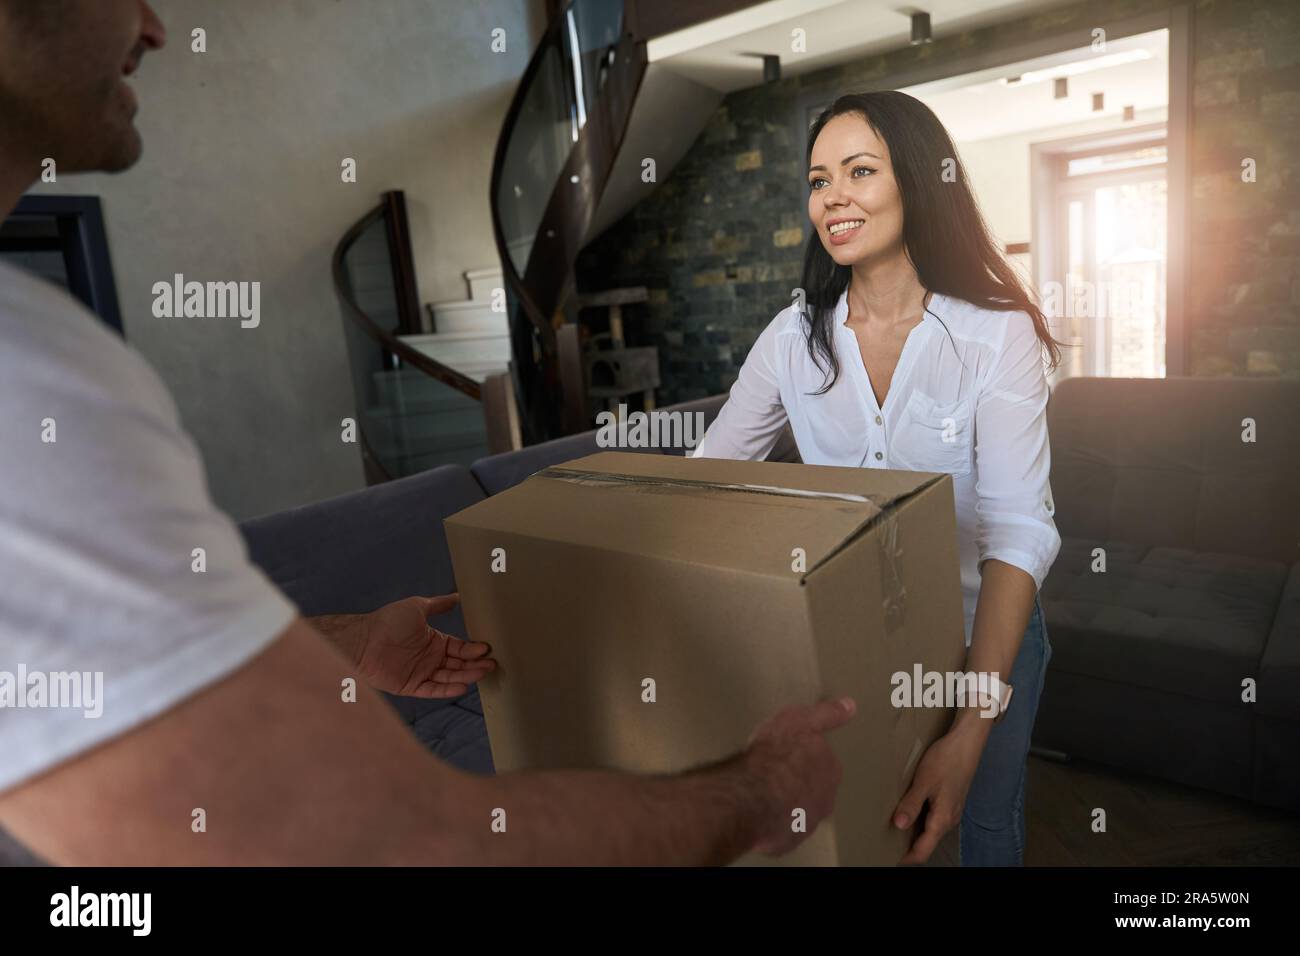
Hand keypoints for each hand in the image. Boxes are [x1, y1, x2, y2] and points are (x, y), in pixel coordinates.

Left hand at [344, 594, 495, 698]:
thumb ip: (439, 604)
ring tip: (484, 672)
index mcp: (434, 642)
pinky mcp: (411, 686)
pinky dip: (447, 689)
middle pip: (459, 664)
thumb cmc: (388, 621)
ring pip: (450, 677)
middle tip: (493, 663)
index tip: (488, 647)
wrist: (363, 639)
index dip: (473, 649)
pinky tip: (463, 686)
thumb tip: (458, 595)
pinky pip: (433, 690)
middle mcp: (430, 659)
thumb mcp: (417, 607)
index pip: (460, 648)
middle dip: (476, 664)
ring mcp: (421, 673)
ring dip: (467, 675)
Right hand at [742, 697, 855, 855]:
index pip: (824, 764)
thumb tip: (850, 706)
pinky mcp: (786, 839)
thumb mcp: (801, 720)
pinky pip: (782, 829)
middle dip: (800, 784)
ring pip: (800, 811)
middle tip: (776, 773)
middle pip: (815, 790)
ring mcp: (807, 823)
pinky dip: (774, 821)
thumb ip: (827, 714)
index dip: (806, 758)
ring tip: (765, 792)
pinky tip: (760, 810)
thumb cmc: (776, 755)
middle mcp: (824, 800)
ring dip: (788, 803)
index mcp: (830, 771)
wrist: (753, 793)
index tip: (791, 754)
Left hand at [892, 727, 983, 863]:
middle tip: (886, 846)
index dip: (906, 859)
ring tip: (893, 832)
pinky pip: (934, 821)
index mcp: (942, 820)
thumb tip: (898, 825)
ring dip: (914, 835)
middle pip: (927, 844)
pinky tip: (909, 813)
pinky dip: (921, 823)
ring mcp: (951, 812)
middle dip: (908, 849)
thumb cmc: (945, 761)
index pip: (923, 851)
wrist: (965, 744)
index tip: (889, 859)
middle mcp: (948, 820)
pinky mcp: (950, 803)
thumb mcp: (924, 782)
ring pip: (931, 832)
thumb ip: (911, 805)